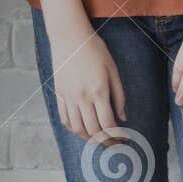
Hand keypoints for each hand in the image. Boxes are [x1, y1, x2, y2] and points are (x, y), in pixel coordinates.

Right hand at [45, 17, 126, 139]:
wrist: (69, 36)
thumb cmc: (95, 49)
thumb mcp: (113, 70)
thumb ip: (119, 96)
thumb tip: (123, 118)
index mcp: (99, 91)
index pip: (108, 125)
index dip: (117, 137)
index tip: (123, 140)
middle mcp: (82, 97)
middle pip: (93, 131)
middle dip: (105, 142)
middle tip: (113, 144)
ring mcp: (68, 97)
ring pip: (77, 129)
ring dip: (89, 138)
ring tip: (98, 139)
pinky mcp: (59, 94)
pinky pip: (64, 119)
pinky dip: (73, 128)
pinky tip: (81, 128)